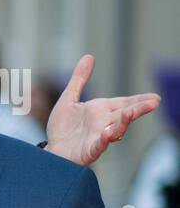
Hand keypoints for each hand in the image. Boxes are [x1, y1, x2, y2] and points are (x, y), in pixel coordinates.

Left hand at [44, 54, 159, 165]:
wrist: (52, 151)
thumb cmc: (63, 129)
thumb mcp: (69, 99)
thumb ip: (79, 79)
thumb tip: (89, 56)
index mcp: (101, 110)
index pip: (124, 103)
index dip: (139, 100)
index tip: (155, 97)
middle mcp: (103, 123)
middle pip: (124, 114)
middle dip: (139, 108)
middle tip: (155, 102)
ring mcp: (98, 137)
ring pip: (115, 129)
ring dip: (125, 121)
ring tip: (132, 112)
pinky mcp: (90, 150)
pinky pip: (99, 145)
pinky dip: (104, 139)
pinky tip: (108, 134)